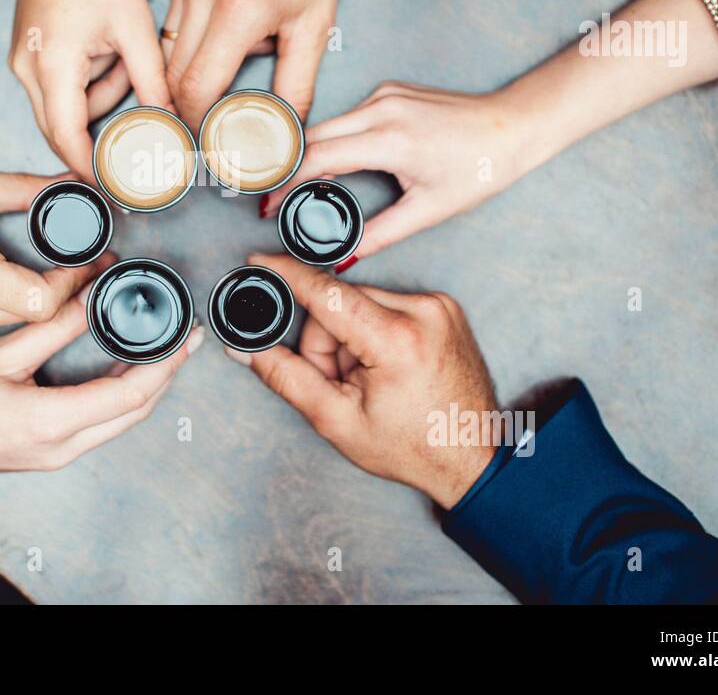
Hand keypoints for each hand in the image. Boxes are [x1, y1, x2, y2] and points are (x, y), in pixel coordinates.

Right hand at [0, 165, 100, 348]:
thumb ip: (19, 188)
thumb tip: (66, 184)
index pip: (42, 301)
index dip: (73, 284)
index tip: (88, 264)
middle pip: (29, 316)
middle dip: (56, 290)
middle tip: (75, 264)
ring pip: (4, 323)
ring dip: (22, 299)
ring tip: (30, 269)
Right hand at [0, 290, 203, 487]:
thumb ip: (52, 327)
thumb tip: (93, 297)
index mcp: (52, 423)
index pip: (132, 393)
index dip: (166, 362)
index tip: (186, 333)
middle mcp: (61, 448)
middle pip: (136, 411)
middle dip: (165, 372)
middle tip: (183, 334)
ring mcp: (54, 456)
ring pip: (120, 421)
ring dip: (144, 385)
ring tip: (159, 344)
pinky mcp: (44, 454)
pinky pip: (98, 425)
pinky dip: (118, 395)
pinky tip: (119, 366)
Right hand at [10, 0, 170, 178]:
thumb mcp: (134, 26)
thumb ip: (152, 81)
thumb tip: (170, 121)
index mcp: (52, 66)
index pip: (68, 138)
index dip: (92, 167)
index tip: (117, 186)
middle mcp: (27, 70)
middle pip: (61, 130)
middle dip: (98, 141)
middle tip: (136, 154)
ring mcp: (24, 62)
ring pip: (64, 108)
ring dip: (99, 102)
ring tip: (126, 64)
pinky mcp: (29, 53)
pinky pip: (61, 87)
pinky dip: (89, 83)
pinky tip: (110, 53)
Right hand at [162, 0, 371, 128]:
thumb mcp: (315, 25)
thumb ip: (297, 86)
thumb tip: (286, 132)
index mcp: (238, 9)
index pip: (197, 89)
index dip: (199, 124)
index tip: (208, 141)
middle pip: (171, 74)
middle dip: (184, 108)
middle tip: (202, 129)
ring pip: (165, 47)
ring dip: (183, 73)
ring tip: (208, 89)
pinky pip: (170, 15)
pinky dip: (187, 35)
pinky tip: (214, 32)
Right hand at [226, 254, 497, 508]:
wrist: (472, 457)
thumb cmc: (413, 446)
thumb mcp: (337, 420)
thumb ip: (285, 377)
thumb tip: (246, 347)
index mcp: (397, 339)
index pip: (326, 293)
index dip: (287, 275)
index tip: (258, 261)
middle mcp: (423, 311)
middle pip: (340, 303)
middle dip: (327, 340)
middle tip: (342, 382)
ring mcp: (439, 306)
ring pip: (361, 302)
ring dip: (351, 336)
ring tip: (370, 379)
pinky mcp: (444, 307)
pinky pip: (387, 304)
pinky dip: (376, 331)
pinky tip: (389, 366)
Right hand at [261, 82, 533, 262]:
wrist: (514, 125)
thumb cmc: (480, 167)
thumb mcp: (429, 210)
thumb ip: (379, 234)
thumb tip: (344, 257)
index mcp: (390, 139)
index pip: (317, 158)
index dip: (286, 184)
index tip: (269, 205)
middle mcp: (381, 109)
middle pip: (312, 137)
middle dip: (287, 168)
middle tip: (271, 199)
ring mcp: (384, 95)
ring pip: (327, 124)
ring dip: (308, 153)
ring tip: (296, 187)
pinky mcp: (389, 92)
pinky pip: (346, 116)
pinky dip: (332, 139)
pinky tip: (330, 162)